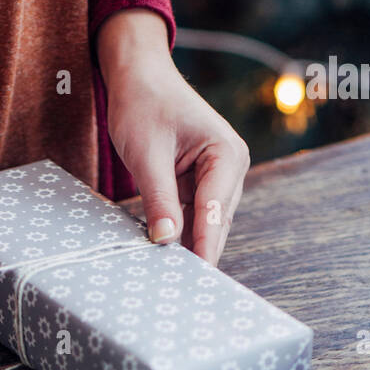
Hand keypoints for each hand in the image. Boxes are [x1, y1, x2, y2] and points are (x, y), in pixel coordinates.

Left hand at [97, 9, 249, 263]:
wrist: (138, 77)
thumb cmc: (143, 104)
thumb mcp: (146, 153)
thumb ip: (158, 198)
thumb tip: (165, 241)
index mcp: (227, 154)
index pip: (214, 211)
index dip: (204, 246)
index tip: (196, 279)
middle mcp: (230, 168)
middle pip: (215, 224)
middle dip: (199, 254)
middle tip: (183, 292)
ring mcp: (218, 179)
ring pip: (205, 226)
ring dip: (189, 249)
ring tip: (175, 283)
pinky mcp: (200, 187)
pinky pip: (192, 219)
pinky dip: (180, 237)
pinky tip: (167, 261)